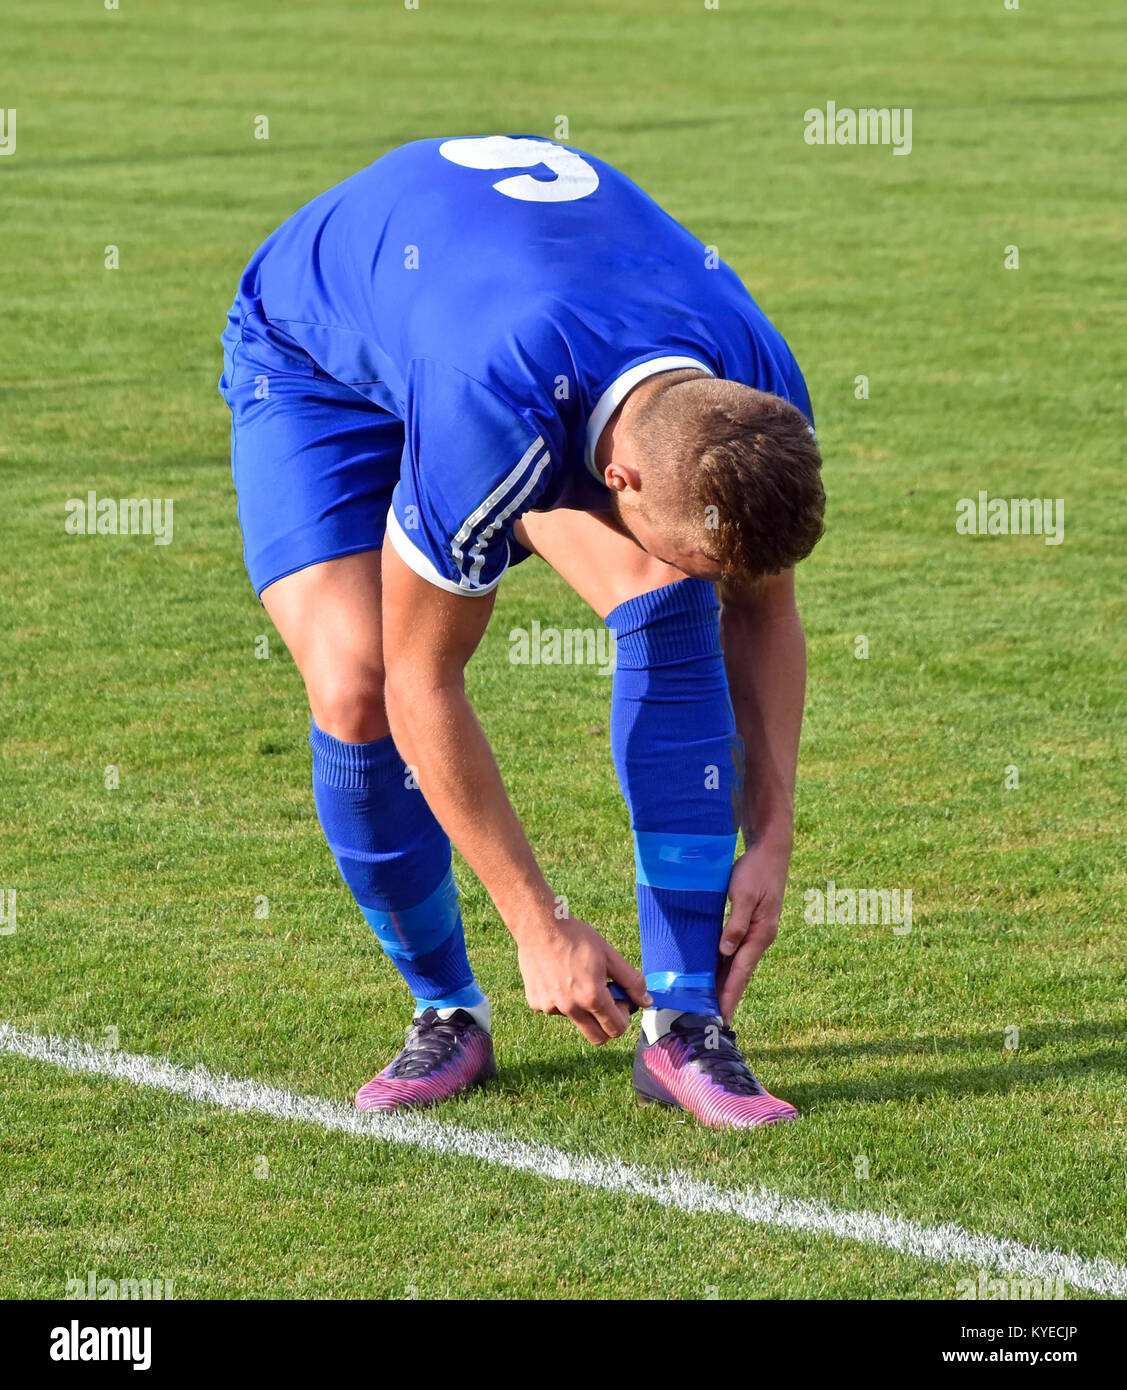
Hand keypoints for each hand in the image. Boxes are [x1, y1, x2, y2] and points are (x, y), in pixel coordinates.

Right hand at [517, 914, 650, 1044]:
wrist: (539, 925)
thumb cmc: (576, 937)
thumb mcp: (610, 955)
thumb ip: (632, 981)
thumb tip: (647, 1001)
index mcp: (591, 997)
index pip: (616, 1029)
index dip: (623, 1016)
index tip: (620, 999)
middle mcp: (570, 1008)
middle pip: (597, 1037)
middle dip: (607, 1024)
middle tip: (604, 998)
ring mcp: (550, 1007)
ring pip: (575, 1020)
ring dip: (582, 1007)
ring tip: (577, 978)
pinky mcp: (536, 1002)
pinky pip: (555, 1009)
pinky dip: (561, 999)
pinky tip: (558, 976)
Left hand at [716, 834, 791, 1024]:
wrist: (770, 852)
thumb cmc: (756, 871)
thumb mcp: (744, 895)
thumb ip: (736, 923)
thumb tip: (726, 951)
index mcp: (760, 934)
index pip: (741, 972)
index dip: (730, 995)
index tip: (721, 1016)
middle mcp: (760, 938)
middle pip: (741, 974)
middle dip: (728, 996)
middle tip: (714, 1020)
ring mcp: (757, 933)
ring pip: (739, 965)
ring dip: (726, 983)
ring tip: (713, 1004)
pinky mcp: (752, 926)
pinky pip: (738, 952)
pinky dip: (727, 966)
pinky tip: (717, 973)